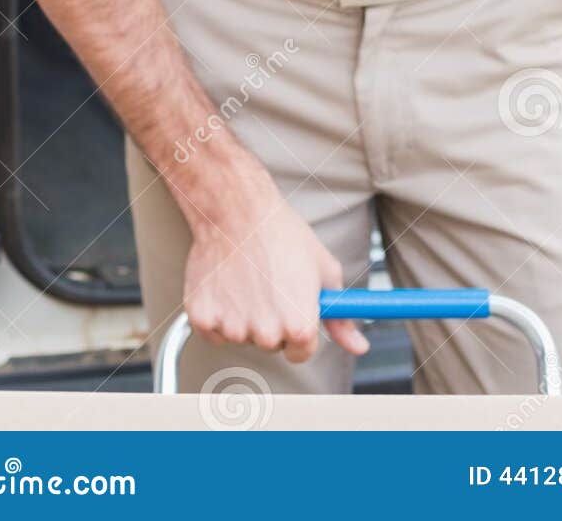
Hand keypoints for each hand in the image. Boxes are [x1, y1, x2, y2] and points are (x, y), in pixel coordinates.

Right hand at [182, 159, 369, 363]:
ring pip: (241, 336)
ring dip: (243, 315)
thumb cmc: (282, 234)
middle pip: (271, 345)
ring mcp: (233, 328)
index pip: (301, 353)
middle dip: (272, 321)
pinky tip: (226, 282)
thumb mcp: (324, 270)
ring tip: (247, 277)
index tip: (293, 309)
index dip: (299, 330)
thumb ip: (342, 316)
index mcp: (300, 326)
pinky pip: (213, 330)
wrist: (238, 209)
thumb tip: (359, 346)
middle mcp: (267, 334)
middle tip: (269, 284)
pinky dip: (216, 312)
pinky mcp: (202, 318)